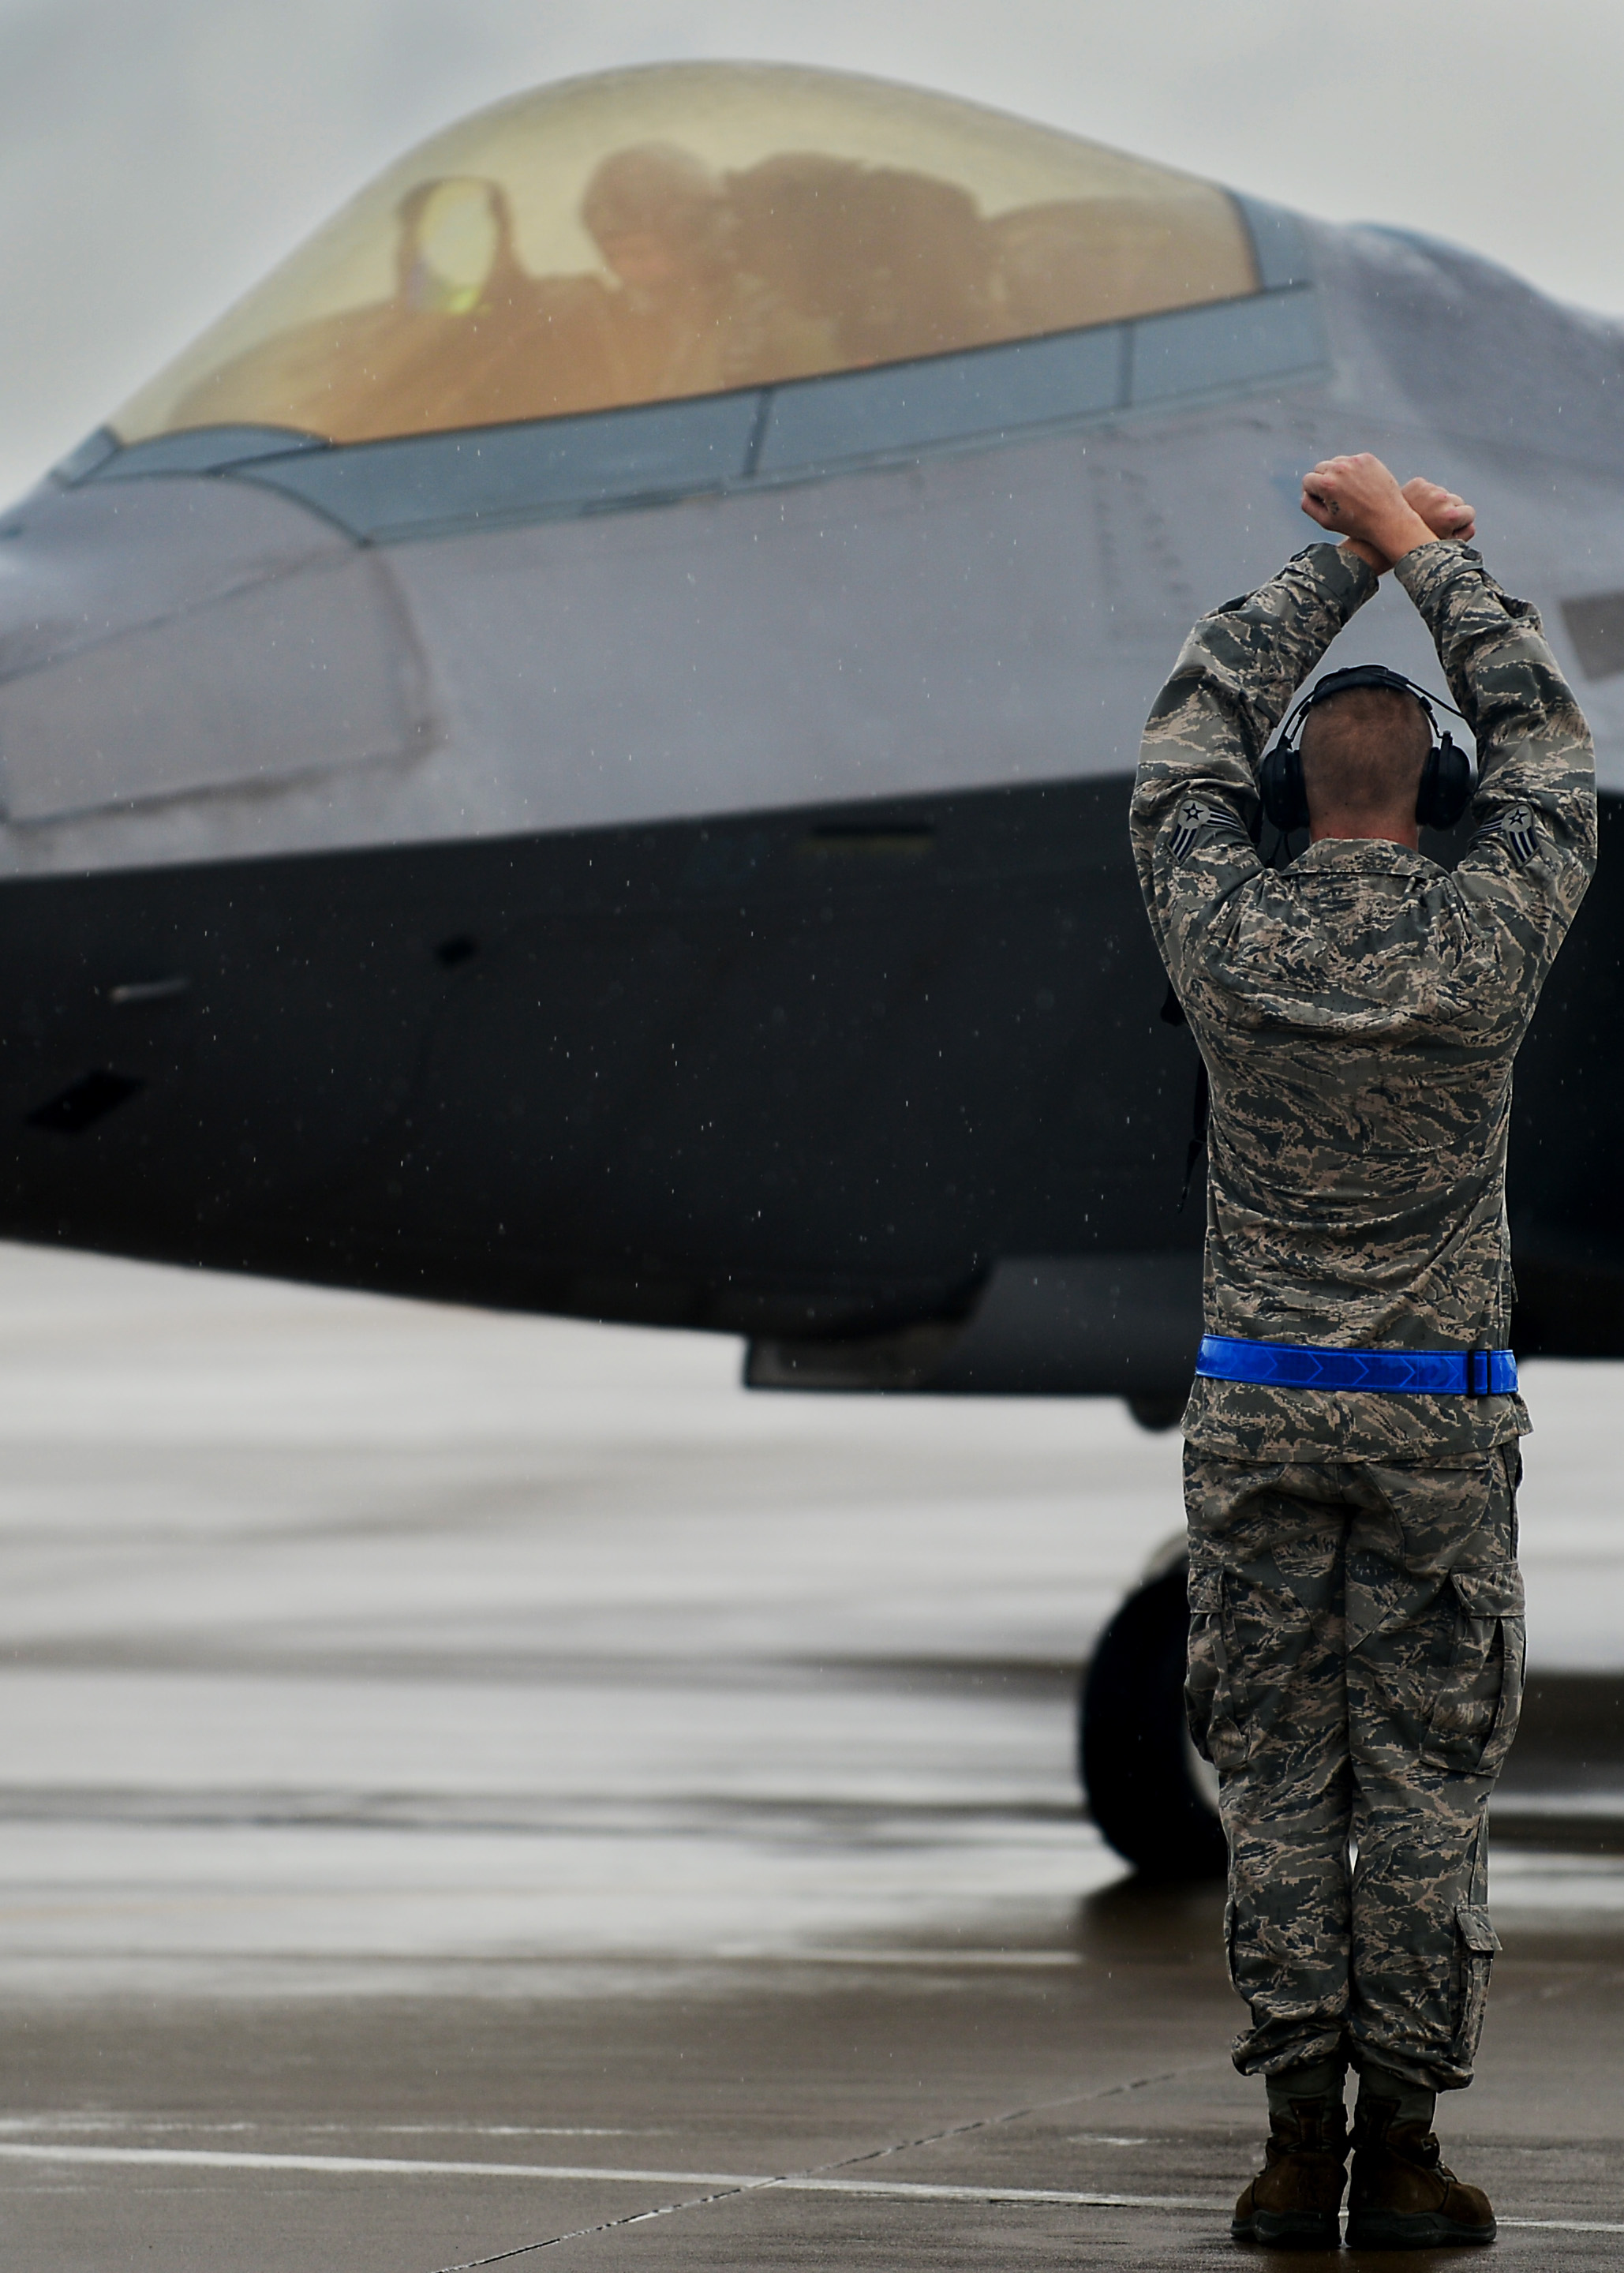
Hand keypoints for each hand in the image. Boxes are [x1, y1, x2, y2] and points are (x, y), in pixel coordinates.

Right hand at [1300, 452, 1436, 567]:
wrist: (1389, 519)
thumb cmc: (1356, 524)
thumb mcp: (1326, 521)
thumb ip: (1308, 505)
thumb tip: (1306, 491)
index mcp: (1326, 484)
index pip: (1307, 480)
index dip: (1313, 493)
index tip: (1323, 501)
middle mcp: (1339, 469)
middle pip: (1320, 468)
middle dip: (1323, 481)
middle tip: (1335, 496)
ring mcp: (1354, 461)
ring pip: (1336, 462)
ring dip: (1338, 474)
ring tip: (1348, 492)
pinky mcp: (1367, 458)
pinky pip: (1351, 461)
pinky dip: (1353, 471)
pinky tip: (1359, 485)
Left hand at [1401, 477, 1475, 542]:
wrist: (1384, 539)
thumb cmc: (1417, 547)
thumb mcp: (1445, 546)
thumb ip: (1466, 533)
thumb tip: (1470, 522)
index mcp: (1451, 515)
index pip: (1470, 513)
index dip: (1460, 523)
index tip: (1448, 529)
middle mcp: (1441, 499)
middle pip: (1457, 501)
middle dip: (1449, 511)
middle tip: (1433, 524)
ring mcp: (1429, 489)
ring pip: (1443, 494)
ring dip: (1436, 503)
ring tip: (1422, 517)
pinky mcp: (1418, 483)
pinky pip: (1429, 488)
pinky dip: (1424, 496)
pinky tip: (1415, 508)